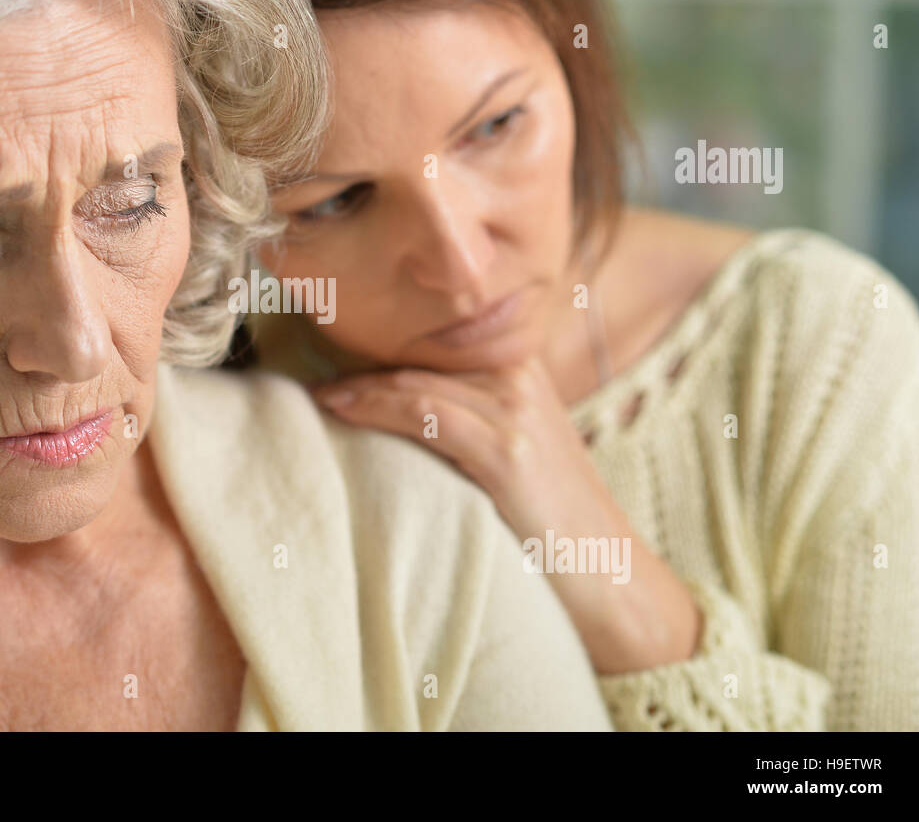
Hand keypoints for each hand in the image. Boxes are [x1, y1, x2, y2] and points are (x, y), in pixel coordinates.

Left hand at [313, 355, 701, 673]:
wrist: (609, 577)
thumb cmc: (551, 519)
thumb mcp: (515, 448)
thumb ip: (471, 413)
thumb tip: (400, 402)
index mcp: (522, 367)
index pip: (436, 342)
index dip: (381, 346)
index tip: (331, 352)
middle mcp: (521, 376)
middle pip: (421, 354)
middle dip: (361, 360)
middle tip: (308, 368)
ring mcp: (516, 410)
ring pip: (415, 381)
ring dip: (356, 385)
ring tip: (316, 393)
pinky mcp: (507, 450)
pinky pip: (423, 414)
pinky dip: (374, 407)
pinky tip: (340, 408)